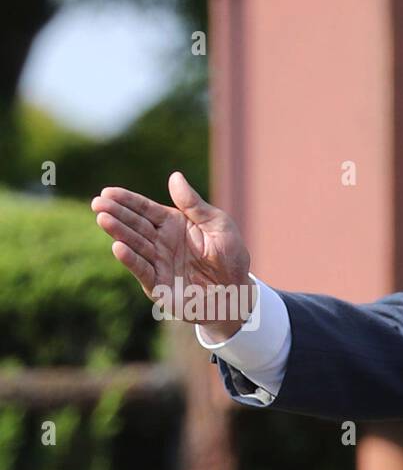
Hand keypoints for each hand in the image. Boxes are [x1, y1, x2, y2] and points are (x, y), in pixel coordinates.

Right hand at [90, 171, 252, 340]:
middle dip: (116, 213)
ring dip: (118, 233)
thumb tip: (175, 177)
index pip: (145, 209)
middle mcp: (161, 242)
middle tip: (98, 203)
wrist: (237, 293)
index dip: (127, 200)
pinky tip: (118, 248)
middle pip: (135, 224)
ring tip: (103, 219)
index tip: (108, 192)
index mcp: (173, 224)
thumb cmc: (230, 257)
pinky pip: (143, 271)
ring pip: (135, 245)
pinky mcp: (158, 285)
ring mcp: (158, 263)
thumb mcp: (218, 226)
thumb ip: (195, 205)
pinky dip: (131, 260)